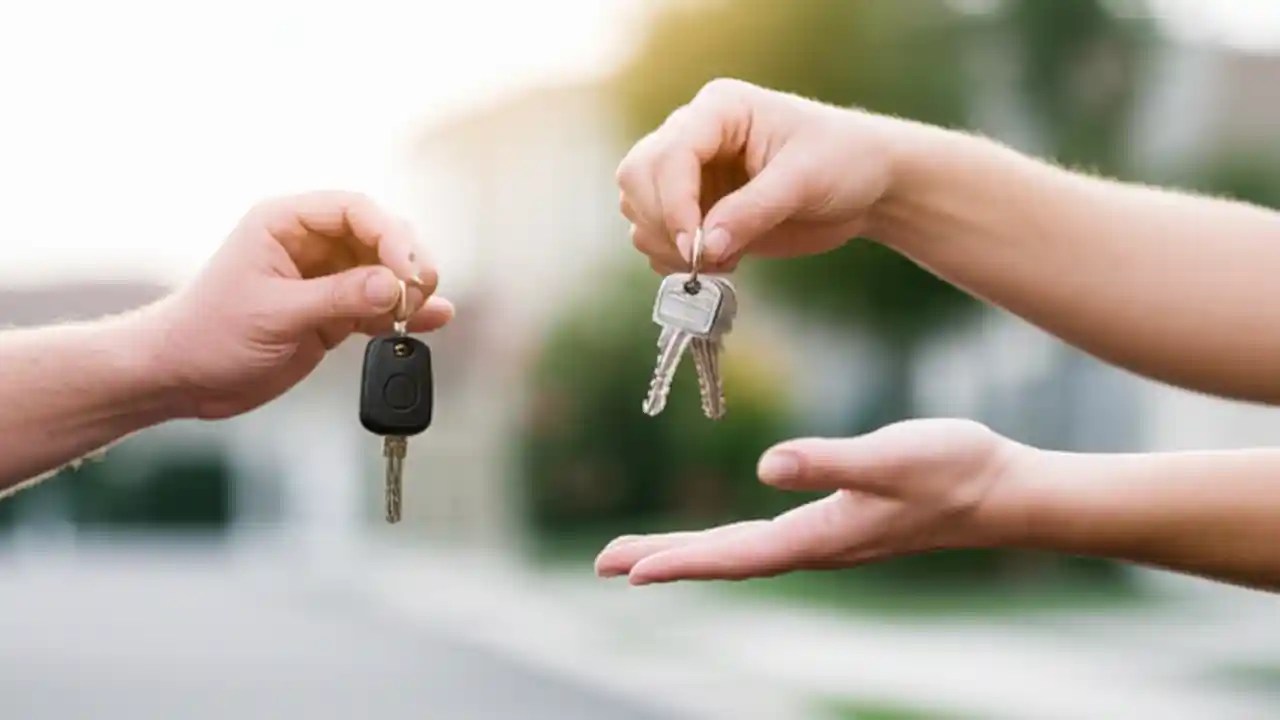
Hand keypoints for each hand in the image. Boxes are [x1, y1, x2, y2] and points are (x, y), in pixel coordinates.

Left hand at [147, 191, 453, 419]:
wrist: (182, 377)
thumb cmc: (208, 333)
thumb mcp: (275, 313)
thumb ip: (337, 298)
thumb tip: (393, 287)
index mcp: (285, 223)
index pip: (354, 209)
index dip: (389, 234)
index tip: (407, 269)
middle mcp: (310, 245)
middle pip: (379, 237)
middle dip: (405, 261)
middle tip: (418, 292)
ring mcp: (324, 280)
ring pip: (385, 272)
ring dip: (409, 290)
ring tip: (419, 312)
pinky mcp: (333, 314)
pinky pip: (379, 307)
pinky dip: (405, 315)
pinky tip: (432, 321)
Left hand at [595, 420, 1027, 584]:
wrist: (1001, 491)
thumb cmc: (953, 470)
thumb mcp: (891, 457)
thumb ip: (829, 461)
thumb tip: (766, 466)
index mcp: (820, 535)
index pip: (734, 554)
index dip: (678, 561)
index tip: (625, 568)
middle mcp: (815, 546)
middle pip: (725, 558)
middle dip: (664, 559)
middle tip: (604, 562)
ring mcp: (826, 539)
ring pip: (740, 551)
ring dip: (688, 552)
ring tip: (638, 555)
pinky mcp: (837, 523)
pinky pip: (762, 540)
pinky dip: (724, 542)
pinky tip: (716, 538)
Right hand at [616, 78, 904, 272]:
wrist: (867, 187)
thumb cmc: (844, 162)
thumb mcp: (803, 181)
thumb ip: (752, 212)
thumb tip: (703, 247)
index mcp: (719, 111)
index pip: (669, 153)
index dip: (672, 202)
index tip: (695, 245)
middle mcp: (693, 137)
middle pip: (637, 178)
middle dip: (664, 224)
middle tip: (704, 257)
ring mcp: (691, 175)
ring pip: (638, 210)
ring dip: (667, 246)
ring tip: (721, 259)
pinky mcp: (695, 210)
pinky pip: (656, 238)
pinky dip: (674, 260)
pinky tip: (719, 262)